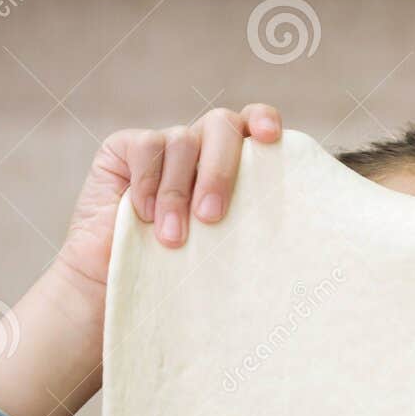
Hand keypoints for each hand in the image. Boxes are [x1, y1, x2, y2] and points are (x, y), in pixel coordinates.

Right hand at [0, 104, 282, 415]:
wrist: (113, 294)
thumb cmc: (178, 280)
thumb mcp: (224, 251)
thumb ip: (250, 222)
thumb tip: (301, 226)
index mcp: (234, 166)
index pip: (253, 124)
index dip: (263, 120)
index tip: (272, 138)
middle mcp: (200, 149)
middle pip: (221, 127)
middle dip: (220, 171)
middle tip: (211, 218)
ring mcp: (163, 146)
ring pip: (182, 141)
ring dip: (178, 193)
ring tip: (173, 240)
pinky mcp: (124, 150)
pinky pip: (145, 148)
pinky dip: (148, 184)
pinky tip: (142, 217)